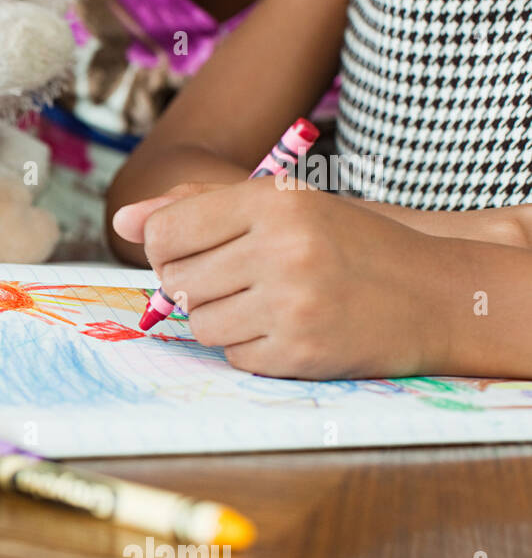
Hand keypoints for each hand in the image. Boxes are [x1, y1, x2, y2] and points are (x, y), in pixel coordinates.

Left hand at [115, 179, 457, 378]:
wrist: (434, 295)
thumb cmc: (345, 244)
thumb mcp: (282, 205)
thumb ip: (198, 206)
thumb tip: (122, 220)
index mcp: (275, 202)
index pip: (165, 232)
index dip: (165, 247)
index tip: (191, 251)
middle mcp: (282, 250)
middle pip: (175, 282)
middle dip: (194, 284)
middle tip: (237, 278)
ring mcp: (291, 305)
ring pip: (197, 323)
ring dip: (220, 318)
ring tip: (265, 302)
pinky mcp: (298, 353)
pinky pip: (232, 355)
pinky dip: (249, 347)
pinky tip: (285, 328)